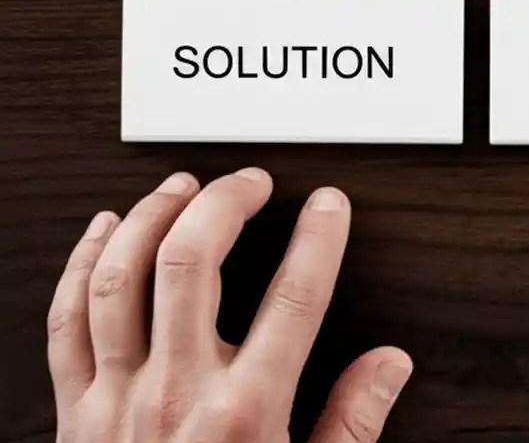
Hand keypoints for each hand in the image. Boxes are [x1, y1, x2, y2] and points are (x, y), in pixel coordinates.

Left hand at [47, 168, 411, 441]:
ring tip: (182, 187)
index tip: (330, 205)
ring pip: (121, 280)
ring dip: (150, 218)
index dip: (318, 239)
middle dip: (224, 205)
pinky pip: (67, 323)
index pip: (294, 299)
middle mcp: (176, 396)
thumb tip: (388, 365)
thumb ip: (351, 423)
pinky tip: (105, 231)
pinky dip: (84, 265)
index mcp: (245, 415)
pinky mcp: (73, 415)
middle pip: (193, 265)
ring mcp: (116, 401)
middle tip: (250, 182)